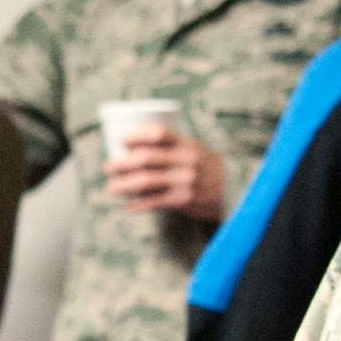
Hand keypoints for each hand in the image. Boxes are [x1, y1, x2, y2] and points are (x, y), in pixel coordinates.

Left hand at [104, 126, 227, 219]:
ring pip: (146, 181)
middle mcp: (185, 160)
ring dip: (124, 184)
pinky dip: (138, 204)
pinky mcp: (183, 199)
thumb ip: (171, 147)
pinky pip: (155, 201)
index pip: (158, 134)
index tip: (120, 139)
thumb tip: (133, 150)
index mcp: (186, 144)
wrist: (232, 189)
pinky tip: (127, 206)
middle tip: (107, 167)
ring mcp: (184, 180)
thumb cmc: (206, 167)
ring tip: (111, 188)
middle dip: (122, 163)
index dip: (137, 135)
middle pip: (146, 158)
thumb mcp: (194, 150)